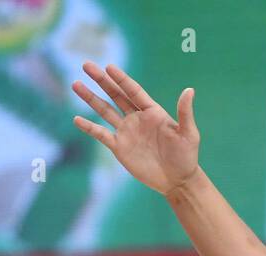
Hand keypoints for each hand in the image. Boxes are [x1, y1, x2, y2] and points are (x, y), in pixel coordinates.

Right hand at [71, 62, 200, 196]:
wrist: (178, 181)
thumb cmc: (187, 156)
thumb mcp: (189, 134)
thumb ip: (185, 112)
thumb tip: (189, 90)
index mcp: (153, 112)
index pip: (133, 91)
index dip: (121, 79)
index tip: (108, 67)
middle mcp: (137, 119)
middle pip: (116, 95)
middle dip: (102, 80)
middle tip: (86, 65)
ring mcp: (127, 132)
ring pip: (104, 110)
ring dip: (90, 98)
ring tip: (75, 84)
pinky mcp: (119, 147)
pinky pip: (101, 134)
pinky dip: (89, 127)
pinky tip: (76, 119)